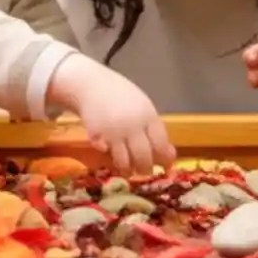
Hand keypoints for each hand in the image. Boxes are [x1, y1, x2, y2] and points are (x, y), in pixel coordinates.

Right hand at [47, 55, 174, 174]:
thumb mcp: (141, 104)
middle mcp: (132, 126)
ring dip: (128, 169)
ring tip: (128, 171)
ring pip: (124, 161)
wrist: (90, 84)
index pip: (161, 143)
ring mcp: (114, 132)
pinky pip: (106, 153)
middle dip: (146, 168)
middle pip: (143, 156)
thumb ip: (152, 126)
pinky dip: (109, 156)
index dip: (165, 157)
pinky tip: (110, 154)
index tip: (166, 165)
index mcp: (147, 115)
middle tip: (145, 172)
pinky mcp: (97, 137)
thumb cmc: (119, 94)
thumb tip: (167, 150)